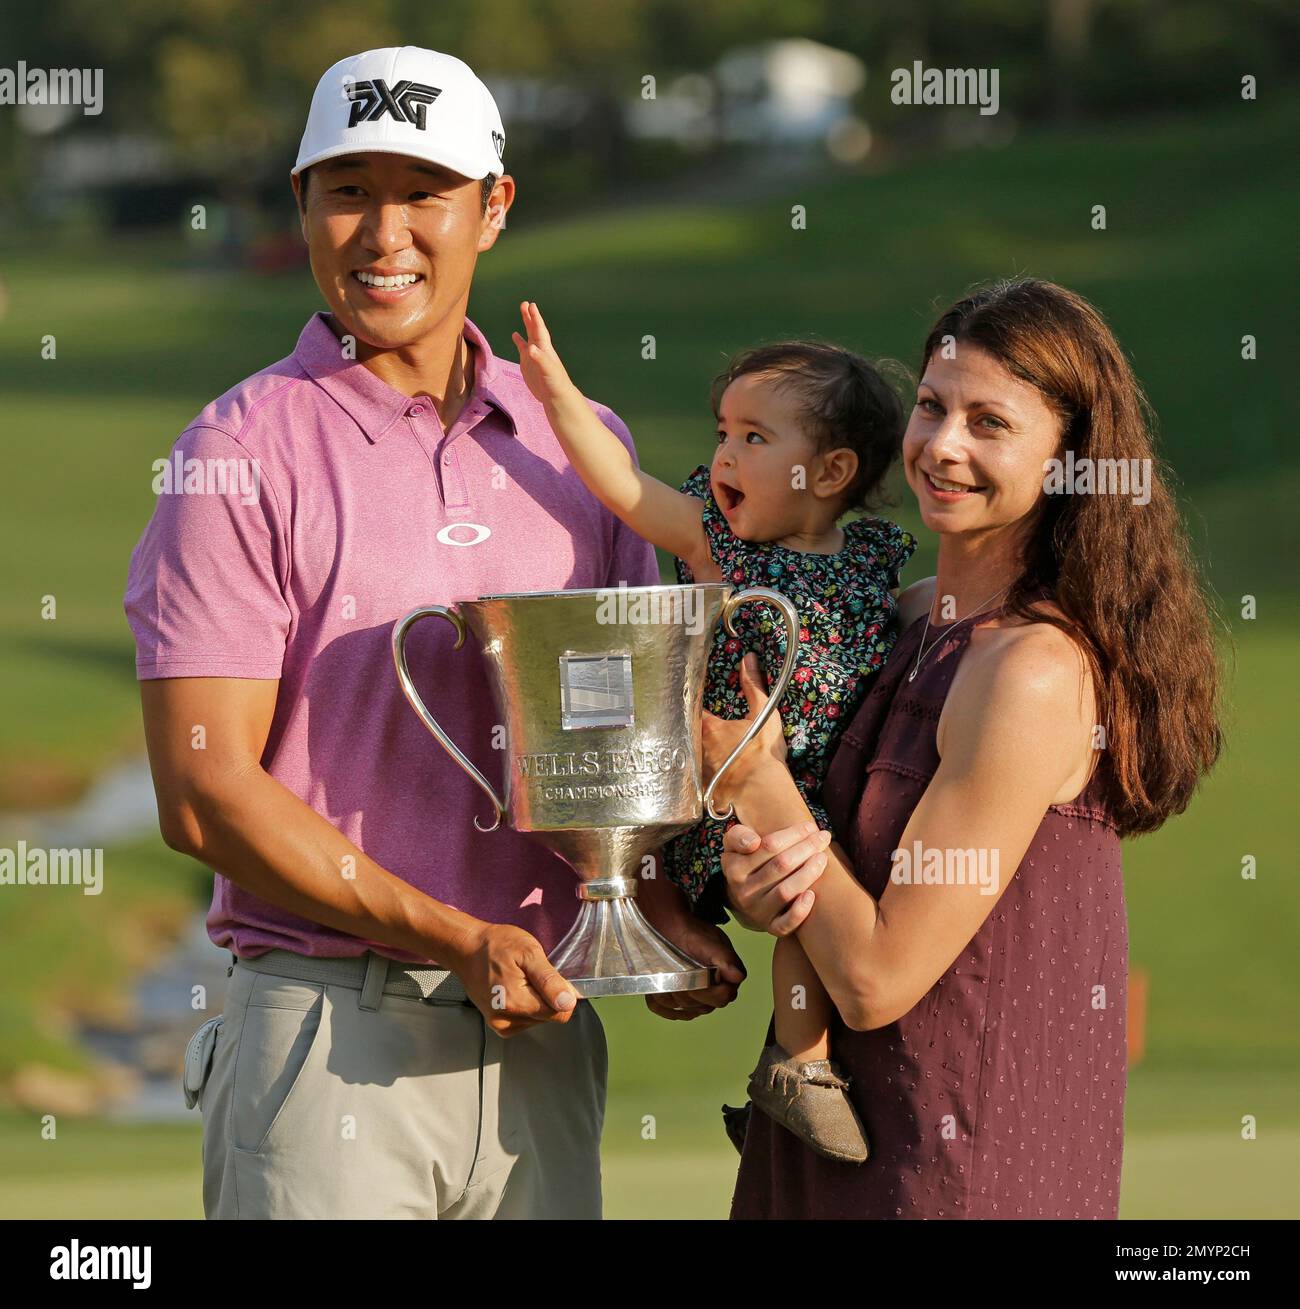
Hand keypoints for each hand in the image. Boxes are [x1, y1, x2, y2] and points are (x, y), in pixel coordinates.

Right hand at [447, 919, 577, 1036]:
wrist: (467, 949)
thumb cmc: (496, 945)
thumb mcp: (528, 952)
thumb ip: (549, 980)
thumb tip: (568, 1003)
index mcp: (516, 1002)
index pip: (559, 1013)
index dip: (562, 994)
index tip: (551, 977)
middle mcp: (506, 1020)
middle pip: (549, 1017)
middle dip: (547, 996)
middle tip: (531, 974)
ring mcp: (500, 1025)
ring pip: (538, 1020)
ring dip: (536, 1001)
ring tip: (520, 979)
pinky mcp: (497, 1025)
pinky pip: (526, 1021)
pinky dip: (526, 1006)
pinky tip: (515, 989)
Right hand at [511, 301, 579, 410]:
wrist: (555, 395)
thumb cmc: (554, 383)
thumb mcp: (547, 370)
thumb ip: (539, 359)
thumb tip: (530, 348)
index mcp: (544, 349)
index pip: (539, 329)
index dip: (535, 318)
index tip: (531, 305)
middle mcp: (539, 349)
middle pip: (534, 329)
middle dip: (530, 316)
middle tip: (525, 303)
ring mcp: (533, 356)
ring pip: (528, 336)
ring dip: (526, 324)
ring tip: (523, 312)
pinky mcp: (528, 364)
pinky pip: (522, 348)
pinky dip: (519, 341)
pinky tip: (515, 335)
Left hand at [643, 917, 745, 1020]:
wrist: (672, 929)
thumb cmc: (693, 933)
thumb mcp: (709, 941)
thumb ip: (724, 958)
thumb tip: (737, 976)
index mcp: (728, 979)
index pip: (722, 997)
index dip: (707, 990)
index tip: (693, 976)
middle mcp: (716, 993)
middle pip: (703, 1007)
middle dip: (687, 990)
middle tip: (676, 971)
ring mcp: (697, 999)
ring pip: (684, 1009)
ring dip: (672, 994)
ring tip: (665, 973)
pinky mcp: (678, 1002)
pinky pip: (668, 1012)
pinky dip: (660, 1004)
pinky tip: (656, 991)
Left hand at [702, 652, 787, 809]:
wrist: (763, 790)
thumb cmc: (763, 752)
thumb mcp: (763, 712)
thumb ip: (753, 685)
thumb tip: (749, 659)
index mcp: (708, 727)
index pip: (691, 710)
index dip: (692, 705)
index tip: (694, 702)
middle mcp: (697, 748)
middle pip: (686, 734)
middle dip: (690, 730)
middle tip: (699, 728)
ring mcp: (697, 771)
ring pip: (688, 757)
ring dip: (692, 753)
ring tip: (705, 752)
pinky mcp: (701, 790)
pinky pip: (694, 781)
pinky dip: (698, 777)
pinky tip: (708, 776)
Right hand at [721, 820, 831, 935]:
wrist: (743, 896)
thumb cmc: (747, 862)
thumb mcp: (735, 845)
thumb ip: (739, 836)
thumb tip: (754, 842)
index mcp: (734, 868)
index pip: (769, 846)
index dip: (793, 834)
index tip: (810, 827)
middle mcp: (744, 891)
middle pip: (781, 865)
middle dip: (806, 848)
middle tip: (823, 837)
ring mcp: (757, 911)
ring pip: (786, 891)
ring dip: (808, 873)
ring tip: (823, 858)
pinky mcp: (770, 927)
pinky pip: (786, 924)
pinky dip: (800, 911)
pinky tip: (812, 895)